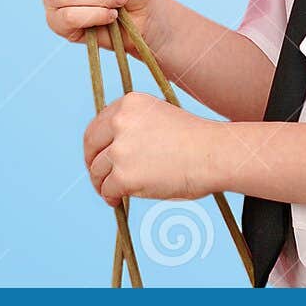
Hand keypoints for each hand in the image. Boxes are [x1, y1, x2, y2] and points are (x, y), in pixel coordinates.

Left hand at [83, 92, 219, 203]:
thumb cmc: (195, 139)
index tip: (97, 156)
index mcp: (129, 103)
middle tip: (97, 178)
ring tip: (111, 192)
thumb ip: (135, 124)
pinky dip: (109, 197)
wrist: (214, 155)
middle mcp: (121, 122)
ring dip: (102, 183)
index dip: (95, 144)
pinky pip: (108, 189)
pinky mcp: (125, 175)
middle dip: (91, 164)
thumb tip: (114, 146)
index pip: (98, 125)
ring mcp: (121, 149)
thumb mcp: (159, 116)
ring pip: (98, 170)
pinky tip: (116, 201)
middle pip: (91, 146)